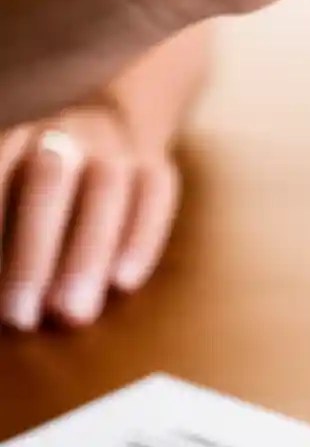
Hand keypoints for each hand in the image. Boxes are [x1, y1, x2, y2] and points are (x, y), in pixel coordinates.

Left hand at [0, 103, 177, 331]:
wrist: (110, 127)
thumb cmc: (41, 185)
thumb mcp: (13, 189)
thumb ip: (6, 229)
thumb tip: (1, 304)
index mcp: (17, 140)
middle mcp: (64, 133)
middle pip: (48, 180)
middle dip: (32, 252)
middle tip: (21, 318)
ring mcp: (116, 145)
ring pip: (106, 188)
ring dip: (87, 255)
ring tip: (73, 314)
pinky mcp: (156, 165)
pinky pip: (155, 196)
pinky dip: (142, 239)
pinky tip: (122, 284)